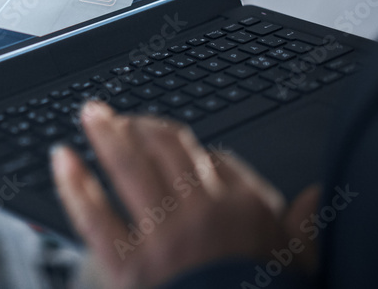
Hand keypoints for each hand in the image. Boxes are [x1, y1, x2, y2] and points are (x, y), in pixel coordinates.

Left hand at [50, 101, 320, 288]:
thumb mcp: (300, 261)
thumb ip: (303, 224)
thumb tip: (314, 197)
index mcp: (241, 206)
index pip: (207, 157)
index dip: (178, 144)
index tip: (161, 137)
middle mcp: (199, 210)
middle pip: (163, 150)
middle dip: (137, 127)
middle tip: (114, 114)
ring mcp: (161, 235)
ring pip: (128, 168)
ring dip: (106, 136)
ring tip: (89, 115)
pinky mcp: (128, 263)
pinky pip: (94, 215)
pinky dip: (74, 184)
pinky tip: (62, 160)